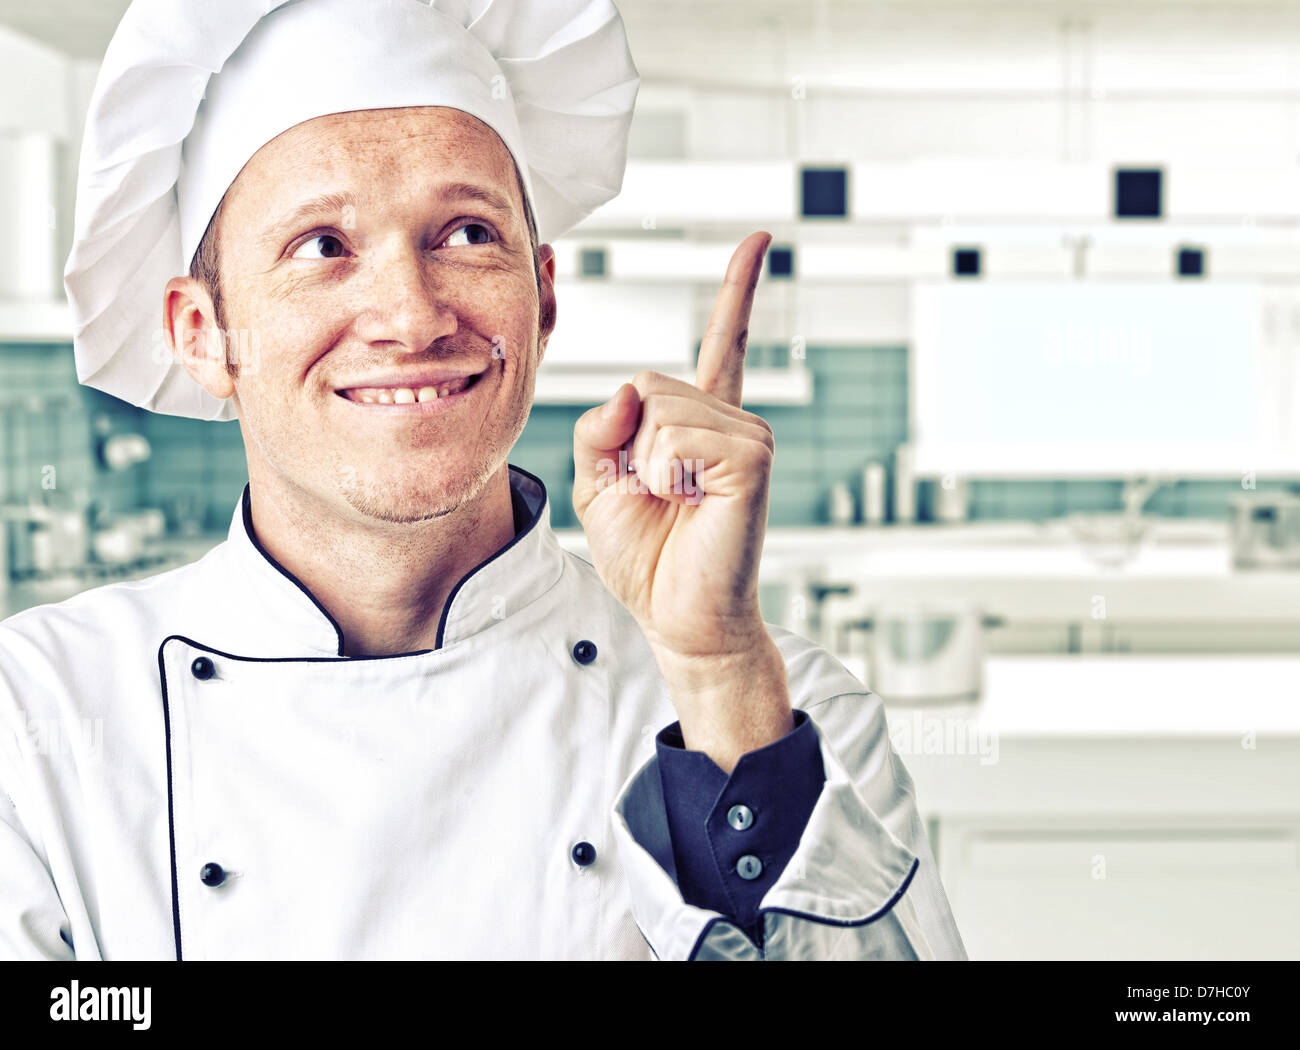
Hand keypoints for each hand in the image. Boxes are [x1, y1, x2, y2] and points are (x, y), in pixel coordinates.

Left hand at [572, 232, 791, 768]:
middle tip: (656, 495)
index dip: (738, 291)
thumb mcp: (600, 484)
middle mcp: (733, 421)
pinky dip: (665, 474)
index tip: (759, 242)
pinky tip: (690, 502)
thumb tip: (630, 392)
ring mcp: (748, 437)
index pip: (723, 342)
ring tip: (677, 503)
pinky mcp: (753, 460)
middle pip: (648, 384)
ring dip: (646, 465)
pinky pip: (677, 438)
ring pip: (659, 408)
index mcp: (701, 423)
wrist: (677, 618)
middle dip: (627, 443)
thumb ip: (602, 428)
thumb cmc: (646, 558)